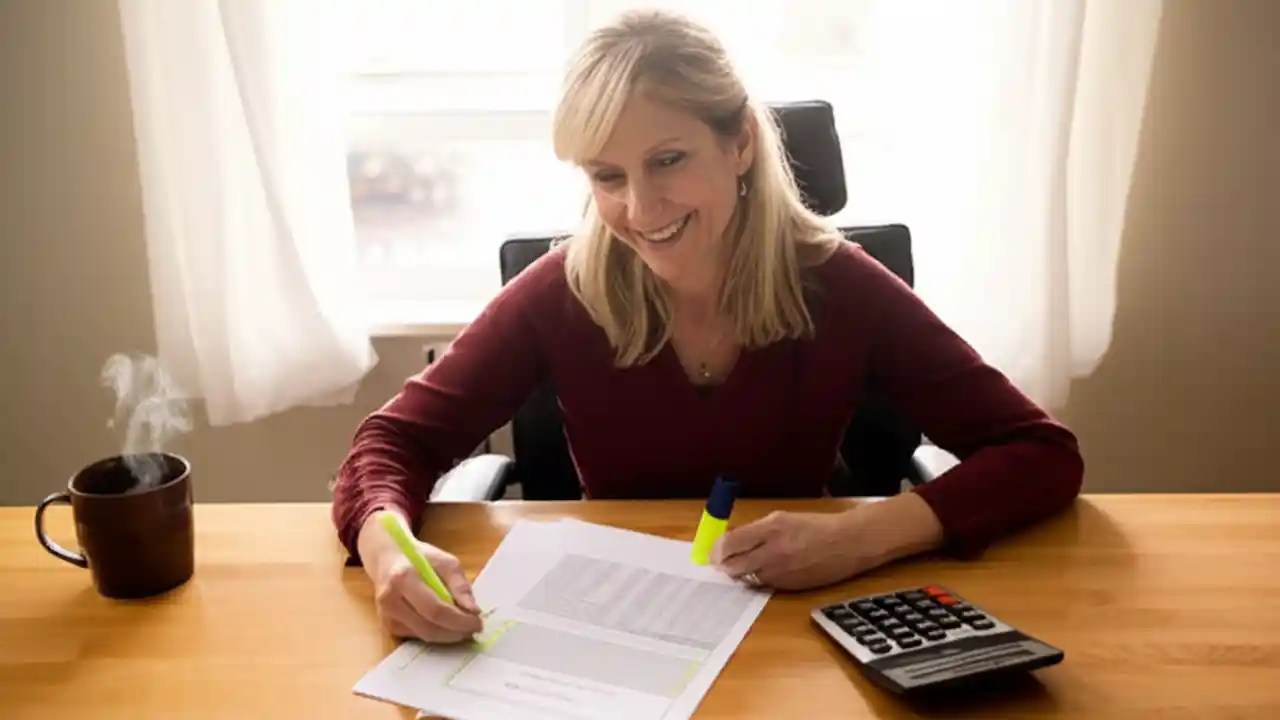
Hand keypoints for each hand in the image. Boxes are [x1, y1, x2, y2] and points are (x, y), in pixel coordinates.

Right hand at [357, 511, 482, 642]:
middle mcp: (390, 600)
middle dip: (456, 632)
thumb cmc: (420, 559)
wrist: (388, 560)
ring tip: (463, 627)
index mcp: (404, 579)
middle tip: (474, 629)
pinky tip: (445, 625)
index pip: (435, 609)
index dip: (459, 620)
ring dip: (448, 635)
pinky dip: (435, 633)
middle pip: (428, 627)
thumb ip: (460, 585)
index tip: (478, 622)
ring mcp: (386, 616)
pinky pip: (417, 636)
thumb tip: (473, 611)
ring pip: (424, 636)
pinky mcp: (388, 626)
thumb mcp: (445, 561)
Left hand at [711, 508, 876, 590]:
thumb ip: (757, 530)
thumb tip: (730, 541)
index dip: (717, 549)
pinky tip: (762, 571)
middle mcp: (774, 551)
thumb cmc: (815, 527)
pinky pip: (763, 585)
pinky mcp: (789, 587)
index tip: (711, 551)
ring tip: (741, 565)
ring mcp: (781, 571)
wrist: (848, 543)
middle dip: (724, 565)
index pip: (731, 542)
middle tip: (720, 563)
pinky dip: (758, 579)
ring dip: (740, 573)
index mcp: (772, 527)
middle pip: (734, 565)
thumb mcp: (783, 519)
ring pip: (746, 577)